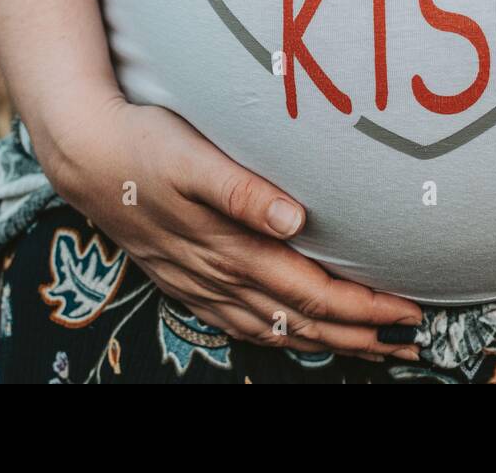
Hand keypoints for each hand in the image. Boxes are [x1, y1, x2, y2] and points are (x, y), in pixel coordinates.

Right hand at [29, 92, 424, 360]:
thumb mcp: (192, 157)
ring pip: (274, 330)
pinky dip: (277, 338)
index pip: (312, 292)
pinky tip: (292, 337)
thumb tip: (296, 218)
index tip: (408, 311)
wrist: (84, 155)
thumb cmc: (146, 146)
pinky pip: (240, 326)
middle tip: (411, 343)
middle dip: (360, 335)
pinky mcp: (185, 281)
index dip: (363, 307)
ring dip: (326, 341)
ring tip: (371, 348)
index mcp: (231, 249)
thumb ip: (243, 190)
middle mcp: (219, 276)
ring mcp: (200, 284)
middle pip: (301, 320)